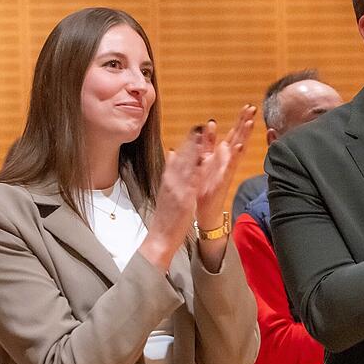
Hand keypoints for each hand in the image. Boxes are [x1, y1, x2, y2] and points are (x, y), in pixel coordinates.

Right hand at [139, 131, 201, 272]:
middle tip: (202, 126)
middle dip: (192, 142)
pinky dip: (197, 171)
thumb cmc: (166, 217)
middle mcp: (171, 182)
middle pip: (182, 158)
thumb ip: (170, 173)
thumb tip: (172, 154)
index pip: (178, 157)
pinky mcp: (183, 200)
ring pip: (186, 167)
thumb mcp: (166, 192)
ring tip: (203, 139)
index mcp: (168, 180)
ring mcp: (177, 190)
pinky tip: (203, 163)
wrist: (160, 237)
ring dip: (195, 152)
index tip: (195, 130)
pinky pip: (191, 184)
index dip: (187, 143)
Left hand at [195, 104, 255, 228]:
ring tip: (250, 122)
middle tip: (253, 108)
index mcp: (222, 155)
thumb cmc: (205, 186)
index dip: (241, 120)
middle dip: (246, 123)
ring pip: (237, 149)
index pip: (234, 134)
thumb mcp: (204, 159)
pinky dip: (233, 156)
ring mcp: (227, 169)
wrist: (204, 210)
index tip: (248, 106)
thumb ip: (207, 142)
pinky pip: (229, 166)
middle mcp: (228, 161)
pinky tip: (238, 147)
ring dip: (244, 136)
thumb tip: (210, 123)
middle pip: (239, 138)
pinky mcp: (223, 179)